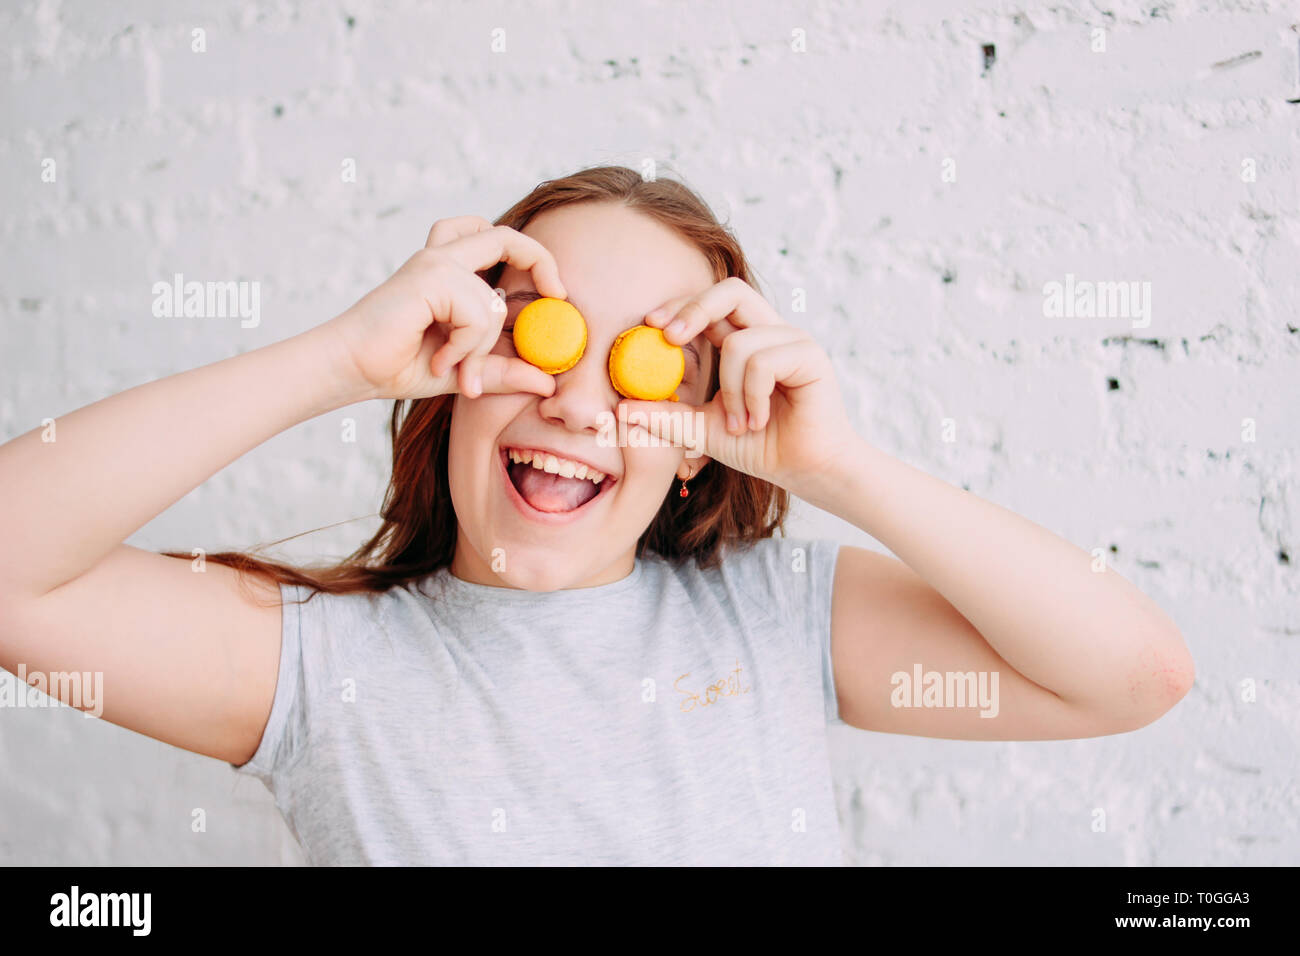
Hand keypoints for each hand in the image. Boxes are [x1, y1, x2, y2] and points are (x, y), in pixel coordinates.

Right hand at [323, 216, 567, 400]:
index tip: (556, 293)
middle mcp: (442, 258)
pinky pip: (478, 315)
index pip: (496, 240)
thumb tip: (548, 381)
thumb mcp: (465, 370)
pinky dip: (466, 347)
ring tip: (451, 366)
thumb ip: (504, 370)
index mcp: (450, 269)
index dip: (534, 257)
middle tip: (558, 294)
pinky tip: (439, 359)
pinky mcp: (430, 277)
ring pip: (493, 304)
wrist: (351, 368)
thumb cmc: (399, 364)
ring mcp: (435, 264)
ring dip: (480, 348)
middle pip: (505, 236)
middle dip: (541, 260)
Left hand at [622, 277, 857, 493]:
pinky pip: (763, 362)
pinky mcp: (810, 356)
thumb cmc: (760, 446)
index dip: (681, 306)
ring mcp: (792, 342)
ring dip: (729, 390)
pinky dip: (753, 396)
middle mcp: (769, 333)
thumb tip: (621, 409)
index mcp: (744, 341)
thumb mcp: (702, 430)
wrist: (804, 471)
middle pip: (731, 291)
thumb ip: (667, 416)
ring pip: (739, 343)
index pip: (711, 304)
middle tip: (667, 336)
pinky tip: (761, 420)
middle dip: (694, 309)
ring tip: (740, 423)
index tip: (649, 325)